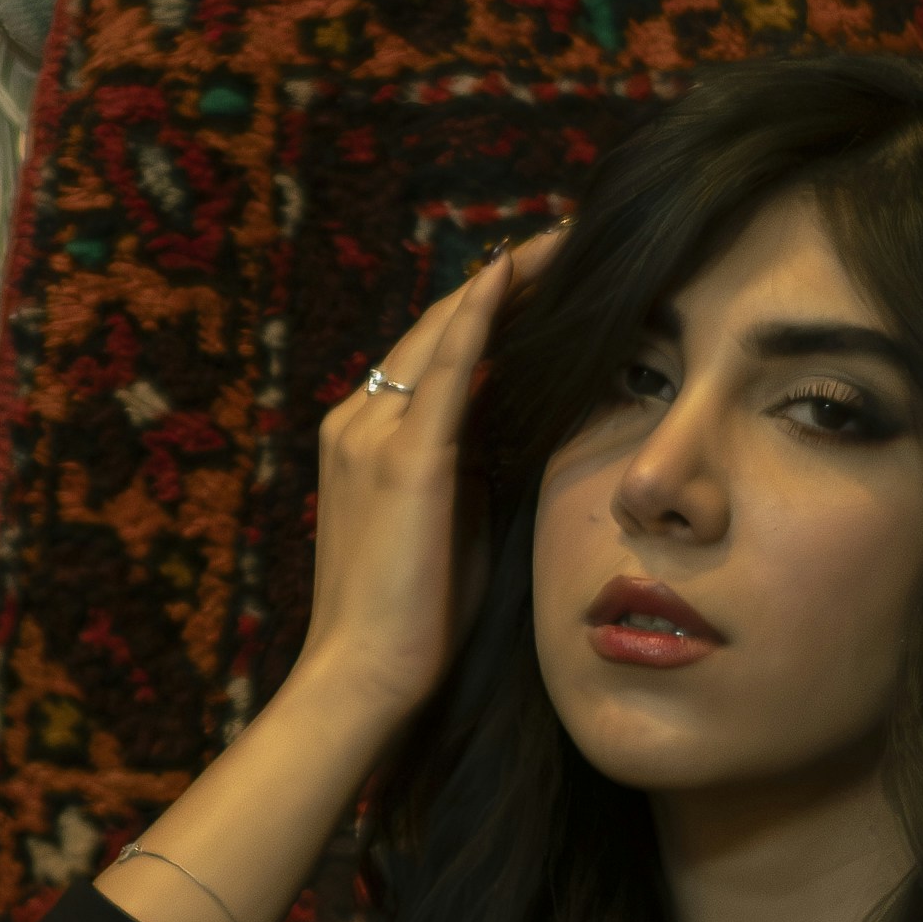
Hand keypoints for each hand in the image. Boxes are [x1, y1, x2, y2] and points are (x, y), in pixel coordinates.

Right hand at [88, 227, 565, 921]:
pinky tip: (512, 275)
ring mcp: (371, 438)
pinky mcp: (401, 462)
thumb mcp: (455, 529)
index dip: (489, 314)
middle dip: (503, 284)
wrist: (364, 679)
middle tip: (565, 241)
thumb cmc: (416, 623)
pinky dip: (478, 317)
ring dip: (502, 285)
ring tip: (559, 244)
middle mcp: (357, 426)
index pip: (433, 359)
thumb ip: (478, 475)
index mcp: (366, 444)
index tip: (545, 282)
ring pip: (442, 336)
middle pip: (437, 331)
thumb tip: (532, 437)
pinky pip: (443, 370)